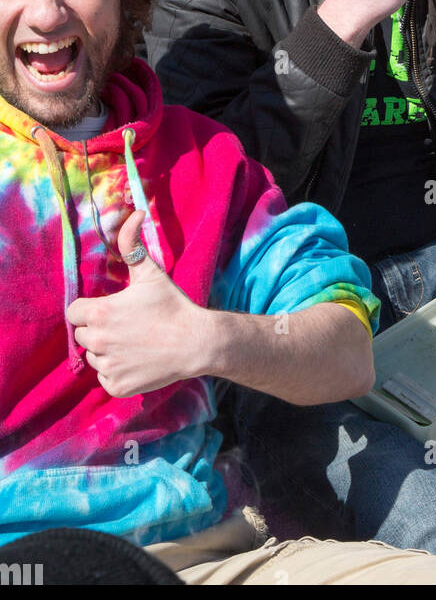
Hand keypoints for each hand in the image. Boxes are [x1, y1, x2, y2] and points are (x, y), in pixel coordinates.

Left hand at [66, 207, 208, 395]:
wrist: (196, 342)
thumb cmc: (172, 305)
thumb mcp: (150, 273)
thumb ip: (133, 245)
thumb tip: (135, 212)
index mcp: (98, 313)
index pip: (74, 313)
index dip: (90, 309)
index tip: (111, 309)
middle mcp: (96, 341)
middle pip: (83, 335)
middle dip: (98, 330)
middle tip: (126, 326)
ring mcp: (106, 367)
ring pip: (94, 357)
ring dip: (108, 351)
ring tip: (135, 343)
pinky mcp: (116, 386)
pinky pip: (106, 378)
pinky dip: (118, 372)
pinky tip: (138, 360)